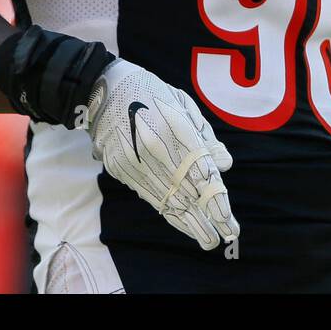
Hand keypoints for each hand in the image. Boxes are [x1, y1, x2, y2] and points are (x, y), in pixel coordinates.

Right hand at [86, 59, 238, 249]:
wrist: (102, 90)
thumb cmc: (152, 93)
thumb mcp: (184, 105)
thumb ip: (206, 137)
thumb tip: (225, 165)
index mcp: (175, 127)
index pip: (200, 172)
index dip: (215, 200)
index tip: (228, 220)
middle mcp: (155, 148)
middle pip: (186, 191)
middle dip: (207, 217)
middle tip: (226, 237)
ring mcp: (135, 161)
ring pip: (167, 199)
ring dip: (189, 222)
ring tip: (207, 239)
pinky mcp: (120, 169)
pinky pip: (149, 195)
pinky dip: (168, 212)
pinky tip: (183, 224)